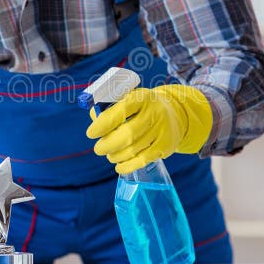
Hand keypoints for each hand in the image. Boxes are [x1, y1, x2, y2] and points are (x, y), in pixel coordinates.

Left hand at [85, 84, 212, 174]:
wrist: (173, 114)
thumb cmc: (142, 107)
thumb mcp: (129, 99)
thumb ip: (110, 107)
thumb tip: (94, 117)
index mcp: (142, 98)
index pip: (121, 110)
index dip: (104, 123)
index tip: (91, 133)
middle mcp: (155, 113)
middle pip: (128, 133)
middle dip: (108, 144)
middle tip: (98, 149)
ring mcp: (162, 130)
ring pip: (134, 148)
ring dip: (116, 155)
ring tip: (109, 155)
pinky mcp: (166, 146)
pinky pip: (143, 160)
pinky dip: (128, 165)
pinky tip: (119, 166)